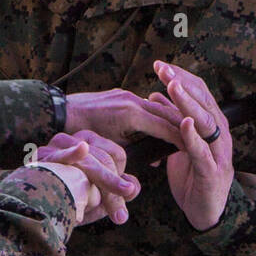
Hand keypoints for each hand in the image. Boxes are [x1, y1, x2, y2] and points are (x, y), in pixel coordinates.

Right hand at [33, 131, 138, 224]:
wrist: (33, 207)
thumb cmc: (65, 200)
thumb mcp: (96, 199)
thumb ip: (116, 193)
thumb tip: (133, 187)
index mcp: (88, 141)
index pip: (115, 154)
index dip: (121, 179)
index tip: (121, 205)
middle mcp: (73, 139)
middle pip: (105, 159)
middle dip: (113, 188)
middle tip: (120, 216)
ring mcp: (57, 146)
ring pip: (90, 163)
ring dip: (102, 184)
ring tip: (113, 210)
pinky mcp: (43, 158)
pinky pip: (62, 155)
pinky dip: (72, 154)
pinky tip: (82, 149)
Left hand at [64, 88, 185, 147]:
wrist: (58, 114)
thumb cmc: (81, 136)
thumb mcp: (111, 149)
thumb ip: (136, 152)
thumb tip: (155, 160)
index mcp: (133, 114)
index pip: (167, 127)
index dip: (183, 138)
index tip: (196, 147)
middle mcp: (132, 100)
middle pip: (166, 113)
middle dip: (182, 125)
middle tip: (197, 137)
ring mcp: (126, 95)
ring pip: (156, 107)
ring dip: (170, 119)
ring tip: (181, 133)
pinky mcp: (120, 95)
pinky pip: (144, 105)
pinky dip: (155, 115)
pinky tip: (158, 127)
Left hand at [145, 60, 234, 229]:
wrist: (204, 212)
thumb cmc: (192, 176)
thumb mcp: (177, 143)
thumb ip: (170, 120)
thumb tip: (156, 95)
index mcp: (211, 125)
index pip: (198, 93)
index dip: (180, 77)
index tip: (159, 65)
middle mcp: (218, 134)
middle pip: (202, 101)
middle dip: (182, 83)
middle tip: (163, 69)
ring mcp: (218, 152)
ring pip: (205, 122)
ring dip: (187, 103)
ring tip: (172, 87)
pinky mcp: (212, 172)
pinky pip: (202, 151)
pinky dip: (193, 137)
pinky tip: (185, 123)